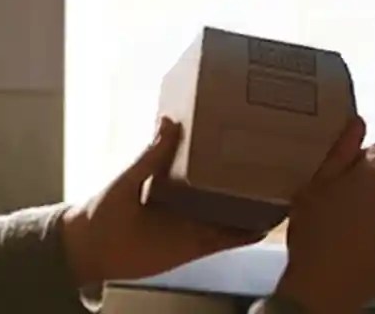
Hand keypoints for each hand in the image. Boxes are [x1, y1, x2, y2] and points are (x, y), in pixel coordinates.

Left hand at [60, 117, 262, 286]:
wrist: (89, 253)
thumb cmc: (101, 211)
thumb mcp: (127, 179)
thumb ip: (150, 156)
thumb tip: (169, 121)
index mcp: (174, 177)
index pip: (207, 158)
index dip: (227, 147)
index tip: (250, 131)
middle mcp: (190, 199)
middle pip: (227, 185)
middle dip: (250, 175)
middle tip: (280, 159)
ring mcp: (195, 222)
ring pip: (234, 212)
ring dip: (255, 204)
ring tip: (285, 190)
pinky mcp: (195, 246)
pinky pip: (227, 239)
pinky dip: (247, 234)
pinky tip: (266, 225)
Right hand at [274, 123, 374, 312]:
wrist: (324, 287)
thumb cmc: (312, 233)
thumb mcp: (315, 186)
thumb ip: (340, 151)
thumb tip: (359, 121)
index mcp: (373, 173)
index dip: (357, 164)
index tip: (342, 178)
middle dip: (373, 185)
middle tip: (345, 205)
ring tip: (353, 229)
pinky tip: (364, 247)